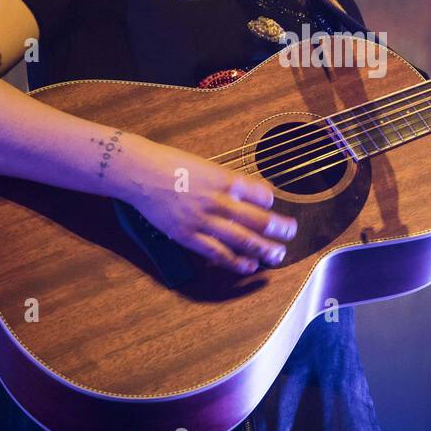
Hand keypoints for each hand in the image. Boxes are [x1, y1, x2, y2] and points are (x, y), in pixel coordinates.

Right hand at [125, 143, 296, 275]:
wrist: (139, 172)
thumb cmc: (171, 165)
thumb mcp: (205, 165)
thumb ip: (228, 180)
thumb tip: (252, 190)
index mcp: (224, 179)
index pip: (260, 193)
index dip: (270, 201)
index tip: (272, 205)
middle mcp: (217, 200)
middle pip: (257, 219)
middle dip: (278, 228)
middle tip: (291, 232)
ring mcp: (203, 220)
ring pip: (242, 239)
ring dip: (264, 248)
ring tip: (278, 254)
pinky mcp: (188, 236)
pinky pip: (217, 253)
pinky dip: (236, 261)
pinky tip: (249, 265)